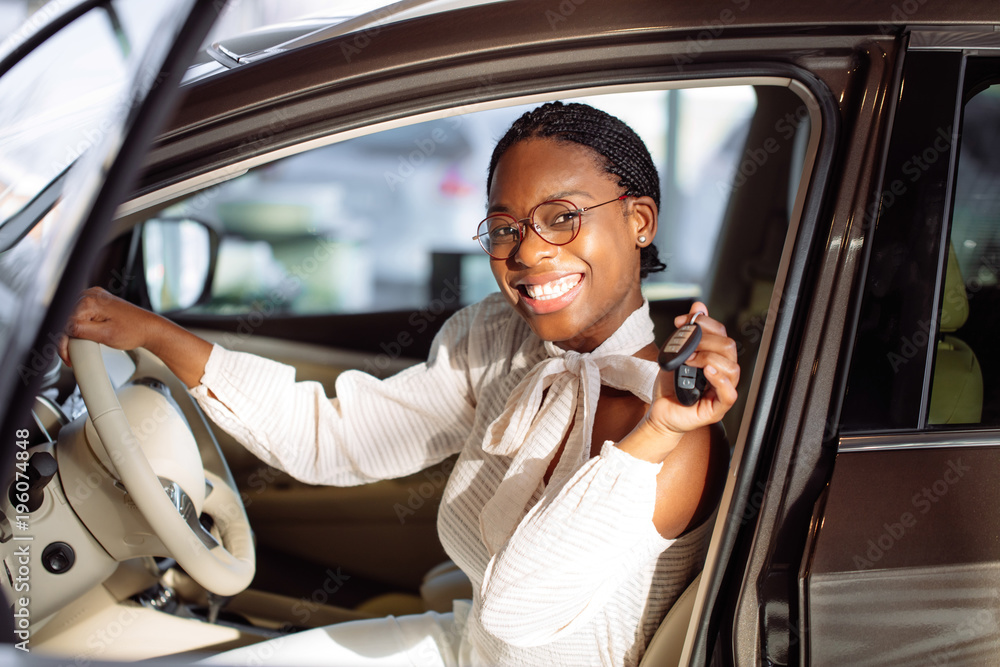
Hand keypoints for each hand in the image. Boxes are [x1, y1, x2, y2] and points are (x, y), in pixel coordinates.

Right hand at [58, 287, 160, 366]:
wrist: (149, 328)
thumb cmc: (134, 331)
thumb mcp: (105, 335)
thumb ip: (81, 330)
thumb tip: (63, 329)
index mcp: (89, 301)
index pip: (64, 323)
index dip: (63, 344)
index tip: (68, 358)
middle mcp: (90, 294)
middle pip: (65, 320)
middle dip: (66, 340)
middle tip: (72, 357)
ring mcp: (94, 296)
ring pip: (71, 318)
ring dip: (72, 335)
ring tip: (79, 350)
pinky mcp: (98, 301)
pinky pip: (80, 315)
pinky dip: (79, 328)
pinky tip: (84, 339)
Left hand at [645, 301, 739, 439]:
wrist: (659, 412)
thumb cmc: (670, 386)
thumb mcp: (675, 354)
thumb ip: (687, 332)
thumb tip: (699, 307)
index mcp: (715, 358)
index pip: (721, 333)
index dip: (704, 323)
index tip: (681, 322)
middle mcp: (722, 372)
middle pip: (729, 347)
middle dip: (705, 341)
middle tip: (685, 347)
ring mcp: (722, 390)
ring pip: (732, 367)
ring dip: (708, 358)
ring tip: (689, 361)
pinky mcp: (717, 408)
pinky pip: (729, 393)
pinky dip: (719, 379)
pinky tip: (707, 372)